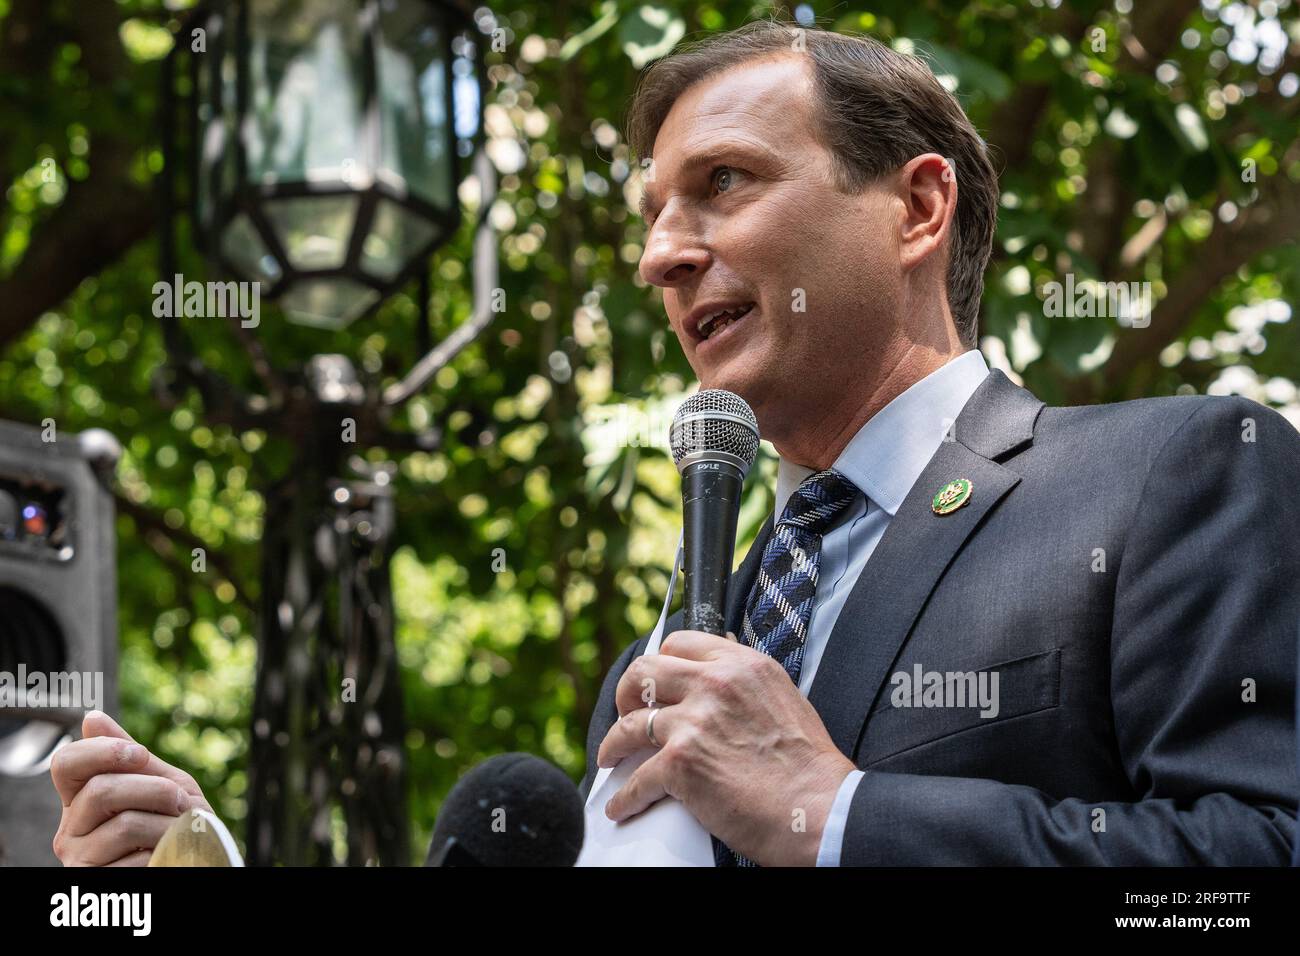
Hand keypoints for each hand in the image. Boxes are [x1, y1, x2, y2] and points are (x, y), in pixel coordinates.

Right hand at [50, 710, 211, 865]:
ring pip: (124, 825)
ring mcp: (80, 859)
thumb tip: (91, 718)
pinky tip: (168, 855)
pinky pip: (136, 860)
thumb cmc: (178, 820)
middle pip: (100, 790)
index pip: (66, 763)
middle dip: (155, 790)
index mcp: (82, 798)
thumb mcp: (164, 781)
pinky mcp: (97, 882)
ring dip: (168, 824)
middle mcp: (71, 829)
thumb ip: (131, 757)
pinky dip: (166, 852)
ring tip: (179, 831)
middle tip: (179, 802)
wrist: (198, 859)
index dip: (102, 751)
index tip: (140, 754)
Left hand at [596, 629, 854, 865]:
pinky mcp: (681, 763)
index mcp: (741, 665)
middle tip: (627, 713)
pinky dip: (625, 797)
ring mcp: (694, 722)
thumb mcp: (784, 698)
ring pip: (629, 725)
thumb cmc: (808, 766)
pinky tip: (621, 804)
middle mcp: (714, 684)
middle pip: (644, 672)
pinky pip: (636, 779)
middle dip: (627, 694)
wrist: (819, 810)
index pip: (680, 643)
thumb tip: (718, 677)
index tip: (654, 683)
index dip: (660, 664)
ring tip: (610, 757)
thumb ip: (746, 684)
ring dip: (613, 744)